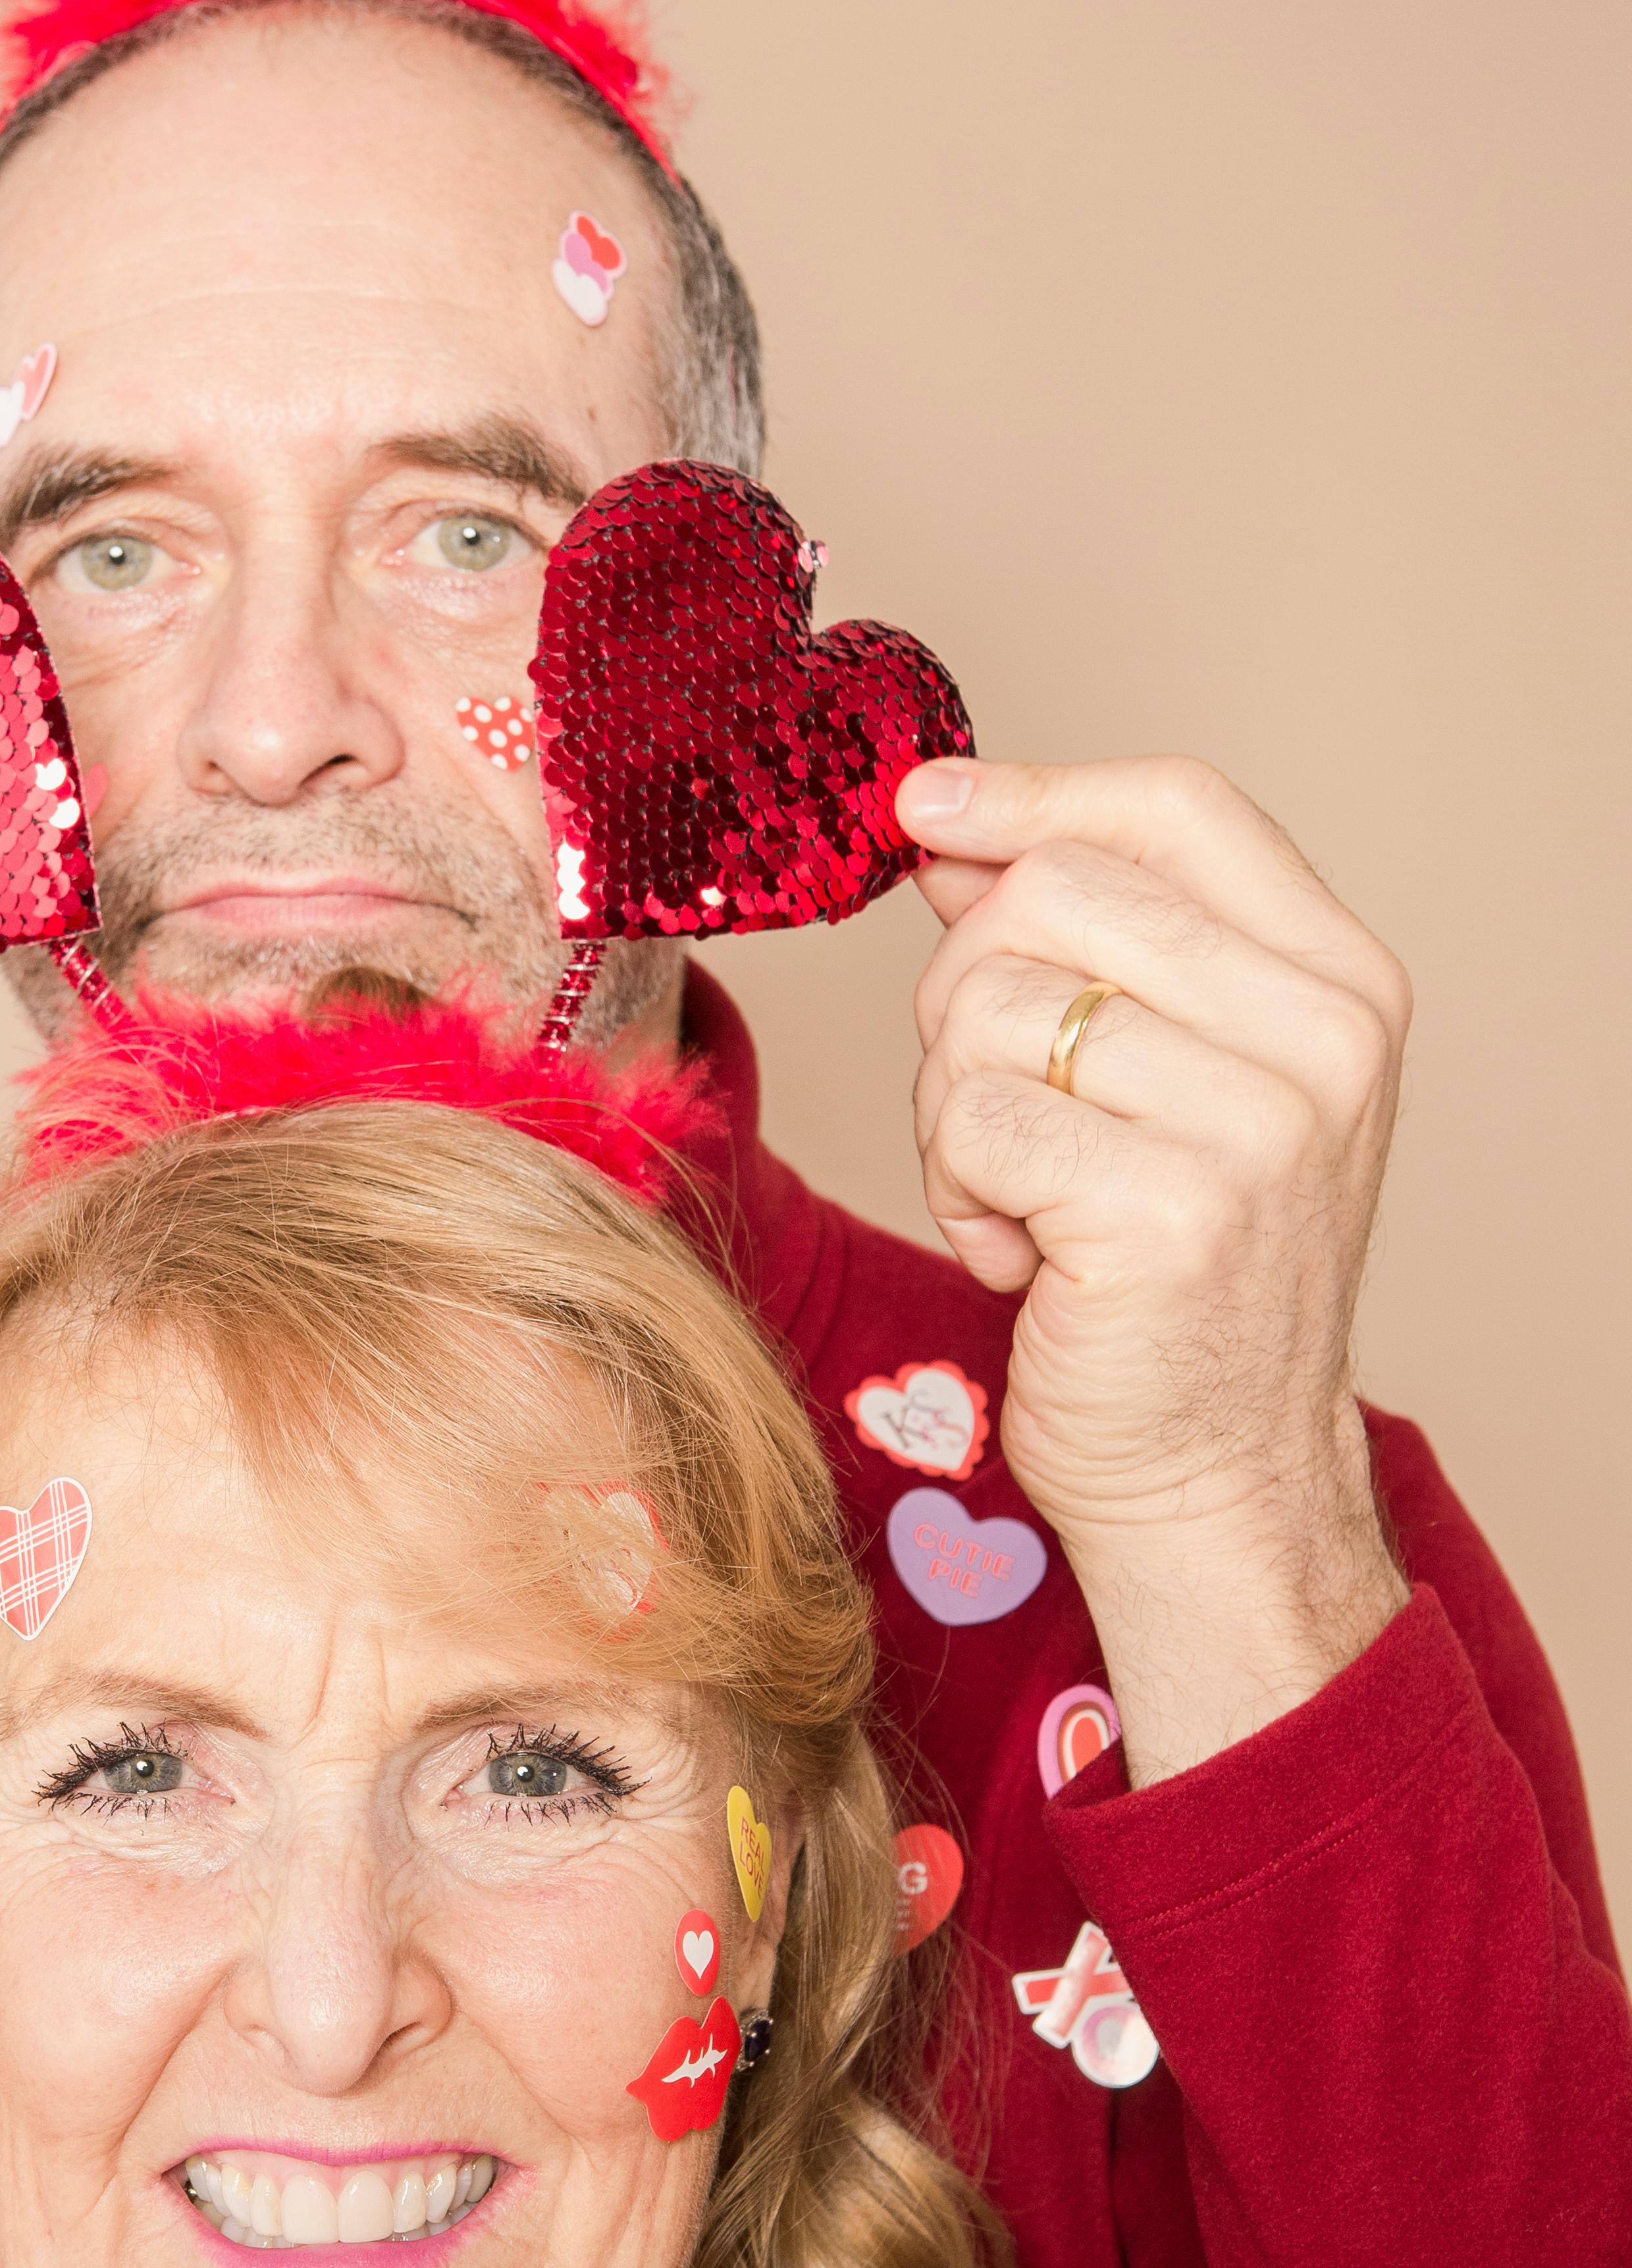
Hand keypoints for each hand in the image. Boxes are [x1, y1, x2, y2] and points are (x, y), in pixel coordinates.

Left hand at [897, 755, 1410, 1776]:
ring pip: (989, 1008)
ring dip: (957, 1111)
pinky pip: (973, 1119)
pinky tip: (1020, 1253)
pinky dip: (958, 1189)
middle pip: (1052, 894)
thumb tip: (954, 827)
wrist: (1220, 1474)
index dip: (1032, 792)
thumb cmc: (1176, 1278)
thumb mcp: (1172, 1077)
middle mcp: (1322, 1039)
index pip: (1177, 810)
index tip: (926, 809)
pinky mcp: (1167, 1209)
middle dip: (969, 990)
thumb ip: (1087, 944)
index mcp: (1341, 983)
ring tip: (1025, 1195)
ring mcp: (1256, 1124)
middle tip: (1001, 1104)